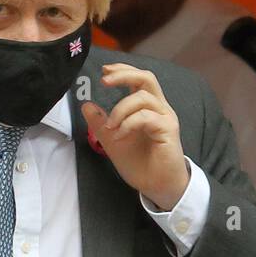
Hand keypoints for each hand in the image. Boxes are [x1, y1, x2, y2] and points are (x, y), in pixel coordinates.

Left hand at [82, 64, 189, 209]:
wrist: (157, 186)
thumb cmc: (140, 164)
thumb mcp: (112, 141)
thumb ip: (100, 123)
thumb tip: (86, 105)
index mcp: (148, 107)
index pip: (139, 78)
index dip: (123, 70)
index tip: (104, 71)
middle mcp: (159, 108)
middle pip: (146, 77)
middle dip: (124, 75)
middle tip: (104, 81)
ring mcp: (165, 118)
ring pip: (143, 97)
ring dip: (120, 109)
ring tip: (110, 127)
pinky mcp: (168, 130)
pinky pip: (146, 117)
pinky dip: (128, 123)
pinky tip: (120, 136)